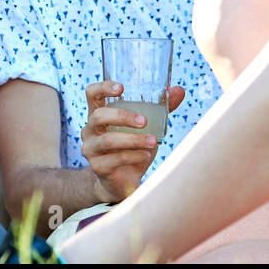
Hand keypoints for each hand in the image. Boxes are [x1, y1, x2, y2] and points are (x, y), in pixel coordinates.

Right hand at [80, 80, 185, 202]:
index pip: (92, 93)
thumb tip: (179, 90)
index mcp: (98, 114)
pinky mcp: (97, 167)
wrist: (122, 182)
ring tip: (153, 141)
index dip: (103, 87)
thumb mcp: (145, 125)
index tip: (122, 88)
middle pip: (99, 116)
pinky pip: (115, 160)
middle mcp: (89, 129)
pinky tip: (147, 155)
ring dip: (134, 139)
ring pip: (108, 140)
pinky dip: (134, 156)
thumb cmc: (132, 146)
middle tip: (145, 121)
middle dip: (123, 116)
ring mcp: (91, 149)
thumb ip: (159, 108)